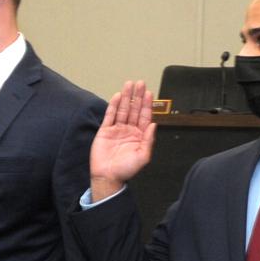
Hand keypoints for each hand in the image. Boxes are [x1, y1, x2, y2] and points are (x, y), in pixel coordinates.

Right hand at [89, 80, 156, 200]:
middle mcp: (129, 130)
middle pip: (134, 109)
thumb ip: (149, 140)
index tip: (148, 93)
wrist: (108, 177)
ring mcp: (117, 129)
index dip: (146, 104)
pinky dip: (113, 106)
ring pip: (123, 109)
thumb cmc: (126, 170)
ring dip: (126, 97)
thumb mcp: (143, 157)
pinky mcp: (105, 130)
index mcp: (139, 136)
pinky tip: (117, 96)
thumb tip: (154, 124)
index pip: (144, 116)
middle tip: (140, 83)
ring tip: (129, 84)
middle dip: (137, 96)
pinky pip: (110, 115)